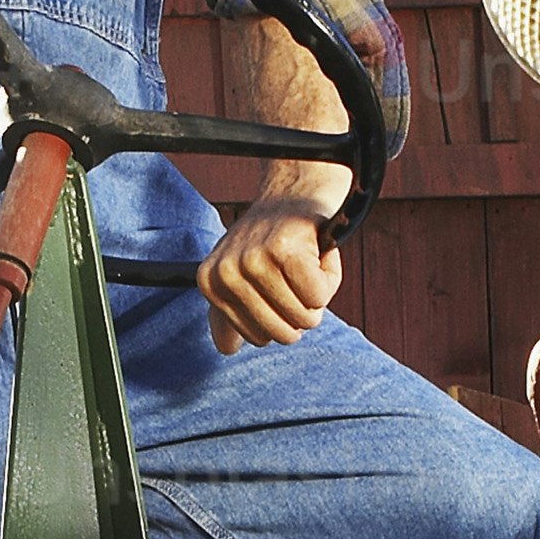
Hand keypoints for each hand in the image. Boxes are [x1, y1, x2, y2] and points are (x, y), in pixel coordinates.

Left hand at [198, 193, 344, 353]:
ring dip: (318, 292)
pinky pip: (319, 297)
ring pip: (305, 316)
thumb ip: (232, 313)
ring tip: (306, 260)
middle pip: (283, 333)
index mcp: (211, 283)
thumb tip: (227, 349)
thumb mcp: (243, 273)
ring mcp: (253, 259)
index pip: (257, 338)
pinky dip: (328, 277)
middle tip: (296, 274)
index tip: (278, 281)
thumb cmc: (275, 238)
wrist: (296, 189)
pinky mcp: (283, 249)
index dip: (281, 315)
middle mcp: (226, 273)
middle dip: (302, 310)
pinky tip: (316, 252)